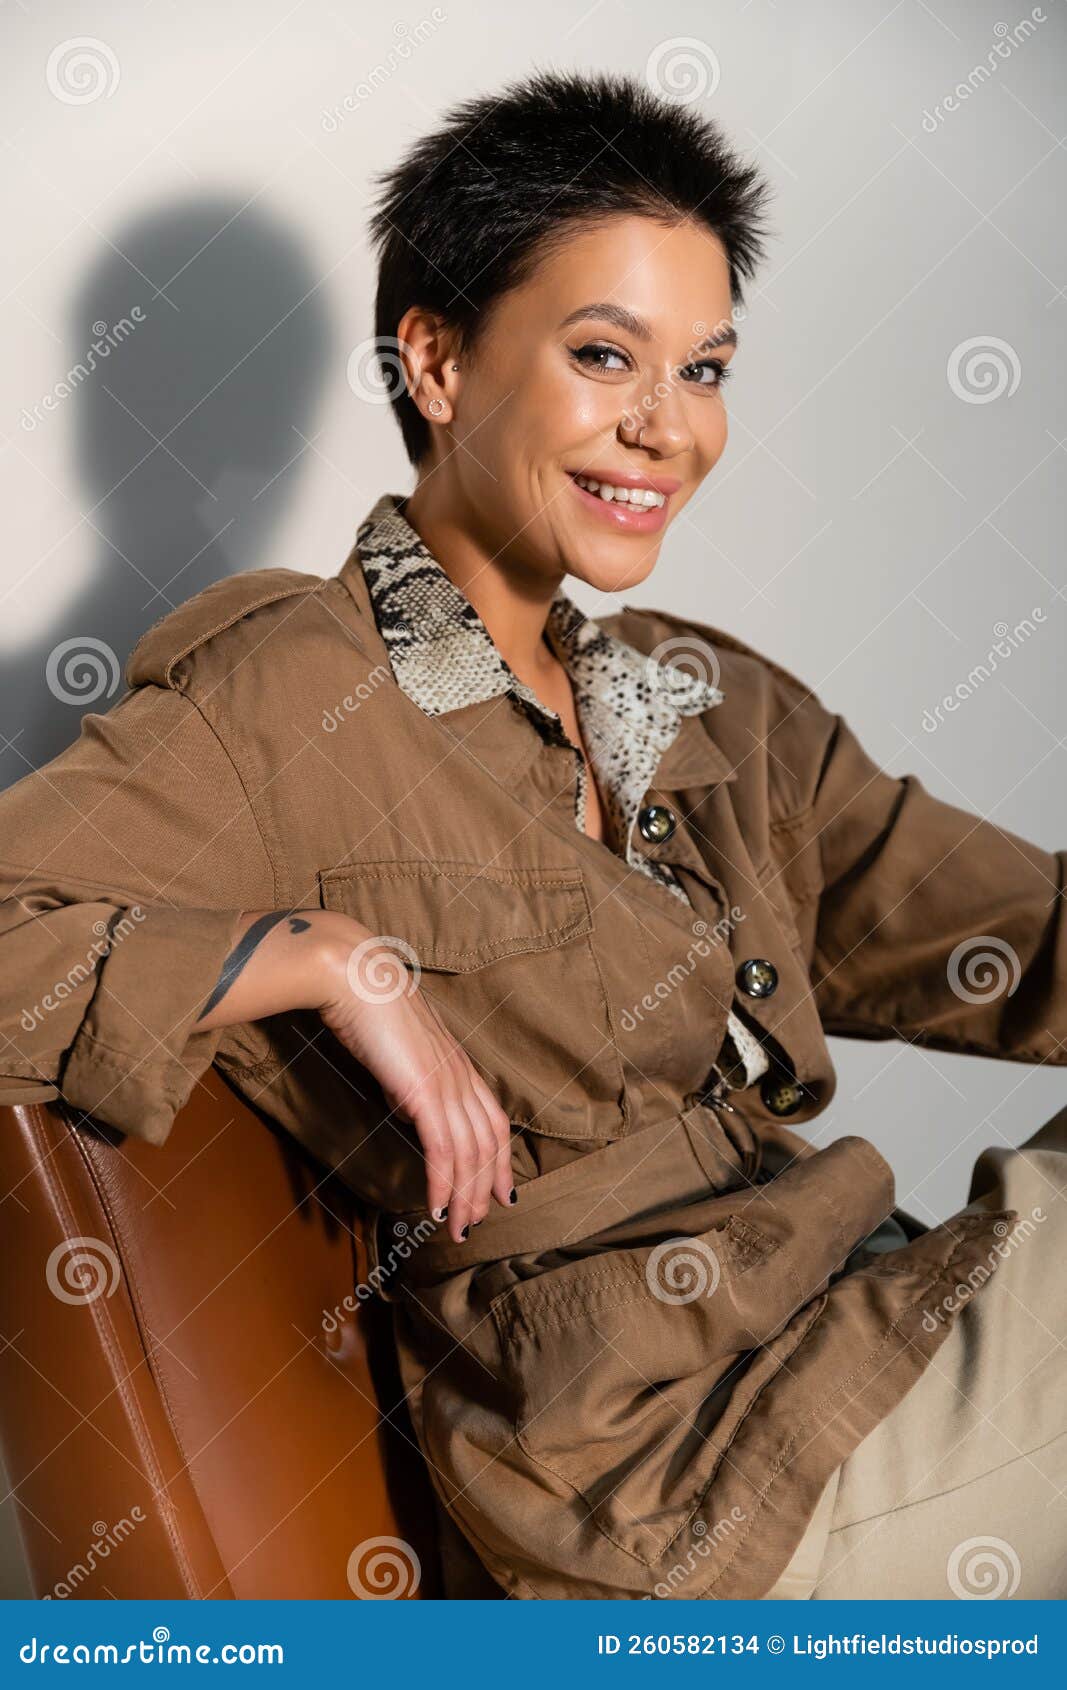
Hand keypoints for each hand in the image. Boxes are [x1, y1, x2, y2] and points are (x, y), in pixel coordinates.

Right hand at [315, 921, 514, 1241]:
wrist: (354, 977)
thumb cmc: (368, 1006)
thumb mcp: (398, 1051)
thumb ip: (410, 1080)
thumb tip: (409, 1105)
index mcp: (460, 1065)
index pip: (494, 1122)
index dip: (501, 1161)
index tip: (500, 1193)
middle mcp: (462, 1076)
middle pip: (488, 1145)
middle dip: (485, 1190)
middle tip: (475, 1224)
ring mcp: (446, 1083)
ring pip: (469, 1154)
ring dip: (465, 1198)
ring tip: (456, 1229)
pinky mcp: (424, 1091)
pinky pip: (442, 1150)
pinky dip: (442, 1184)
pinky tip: (435, 1207)